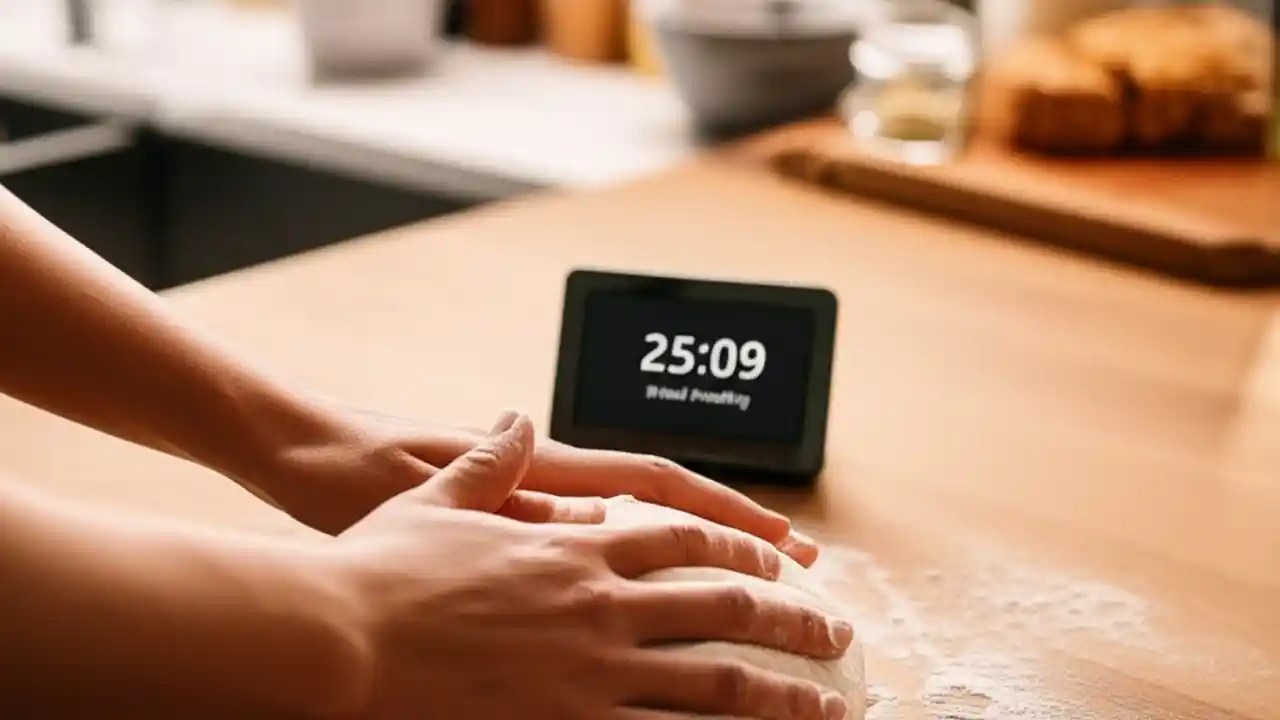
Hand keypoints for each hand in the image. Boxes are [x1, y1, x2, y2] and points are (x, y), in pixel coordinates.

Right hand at [321, 413, 852, 719]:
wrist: (336, 634)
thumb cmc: (377, 565)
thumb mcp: (438, 493)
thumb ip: (492, 458)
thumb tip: (519, 418)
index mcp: (572, 541)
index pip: (682, 534)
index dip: (741, 542)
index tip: (783, 556)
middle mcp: (594, 599)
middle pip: (720, 605)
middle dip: (789, 620)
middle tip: (837, 634)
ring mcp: (585, 666)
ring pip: (708, 681)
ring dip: (775, 693)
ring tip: (824, 707)